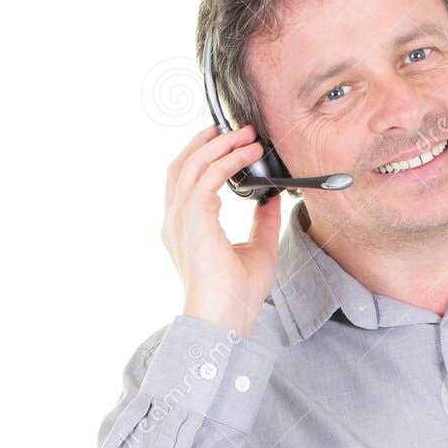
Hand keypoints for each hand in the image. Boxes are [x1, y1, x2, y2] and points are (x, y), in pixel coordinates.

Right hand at [162, 121, 282, 340]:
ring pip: (194, 164)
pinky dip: (228, 160)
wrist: (226, 319)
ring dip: (222, 144)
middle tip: (238, 128)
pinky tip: (248, 155)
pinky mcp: (193, 219)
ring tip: (248, 135)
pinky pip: (208, 177)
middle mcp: (176, 220)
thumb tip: (272, 198)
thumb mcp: (258, 249)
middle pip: (183, 164)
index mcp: (184, 228)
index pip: (185, 180)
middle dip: (209, 141)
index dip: (203, 155)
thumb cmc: (237, 296)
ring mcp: (180, 219)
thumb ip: (261, 222)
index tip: (228, 141)